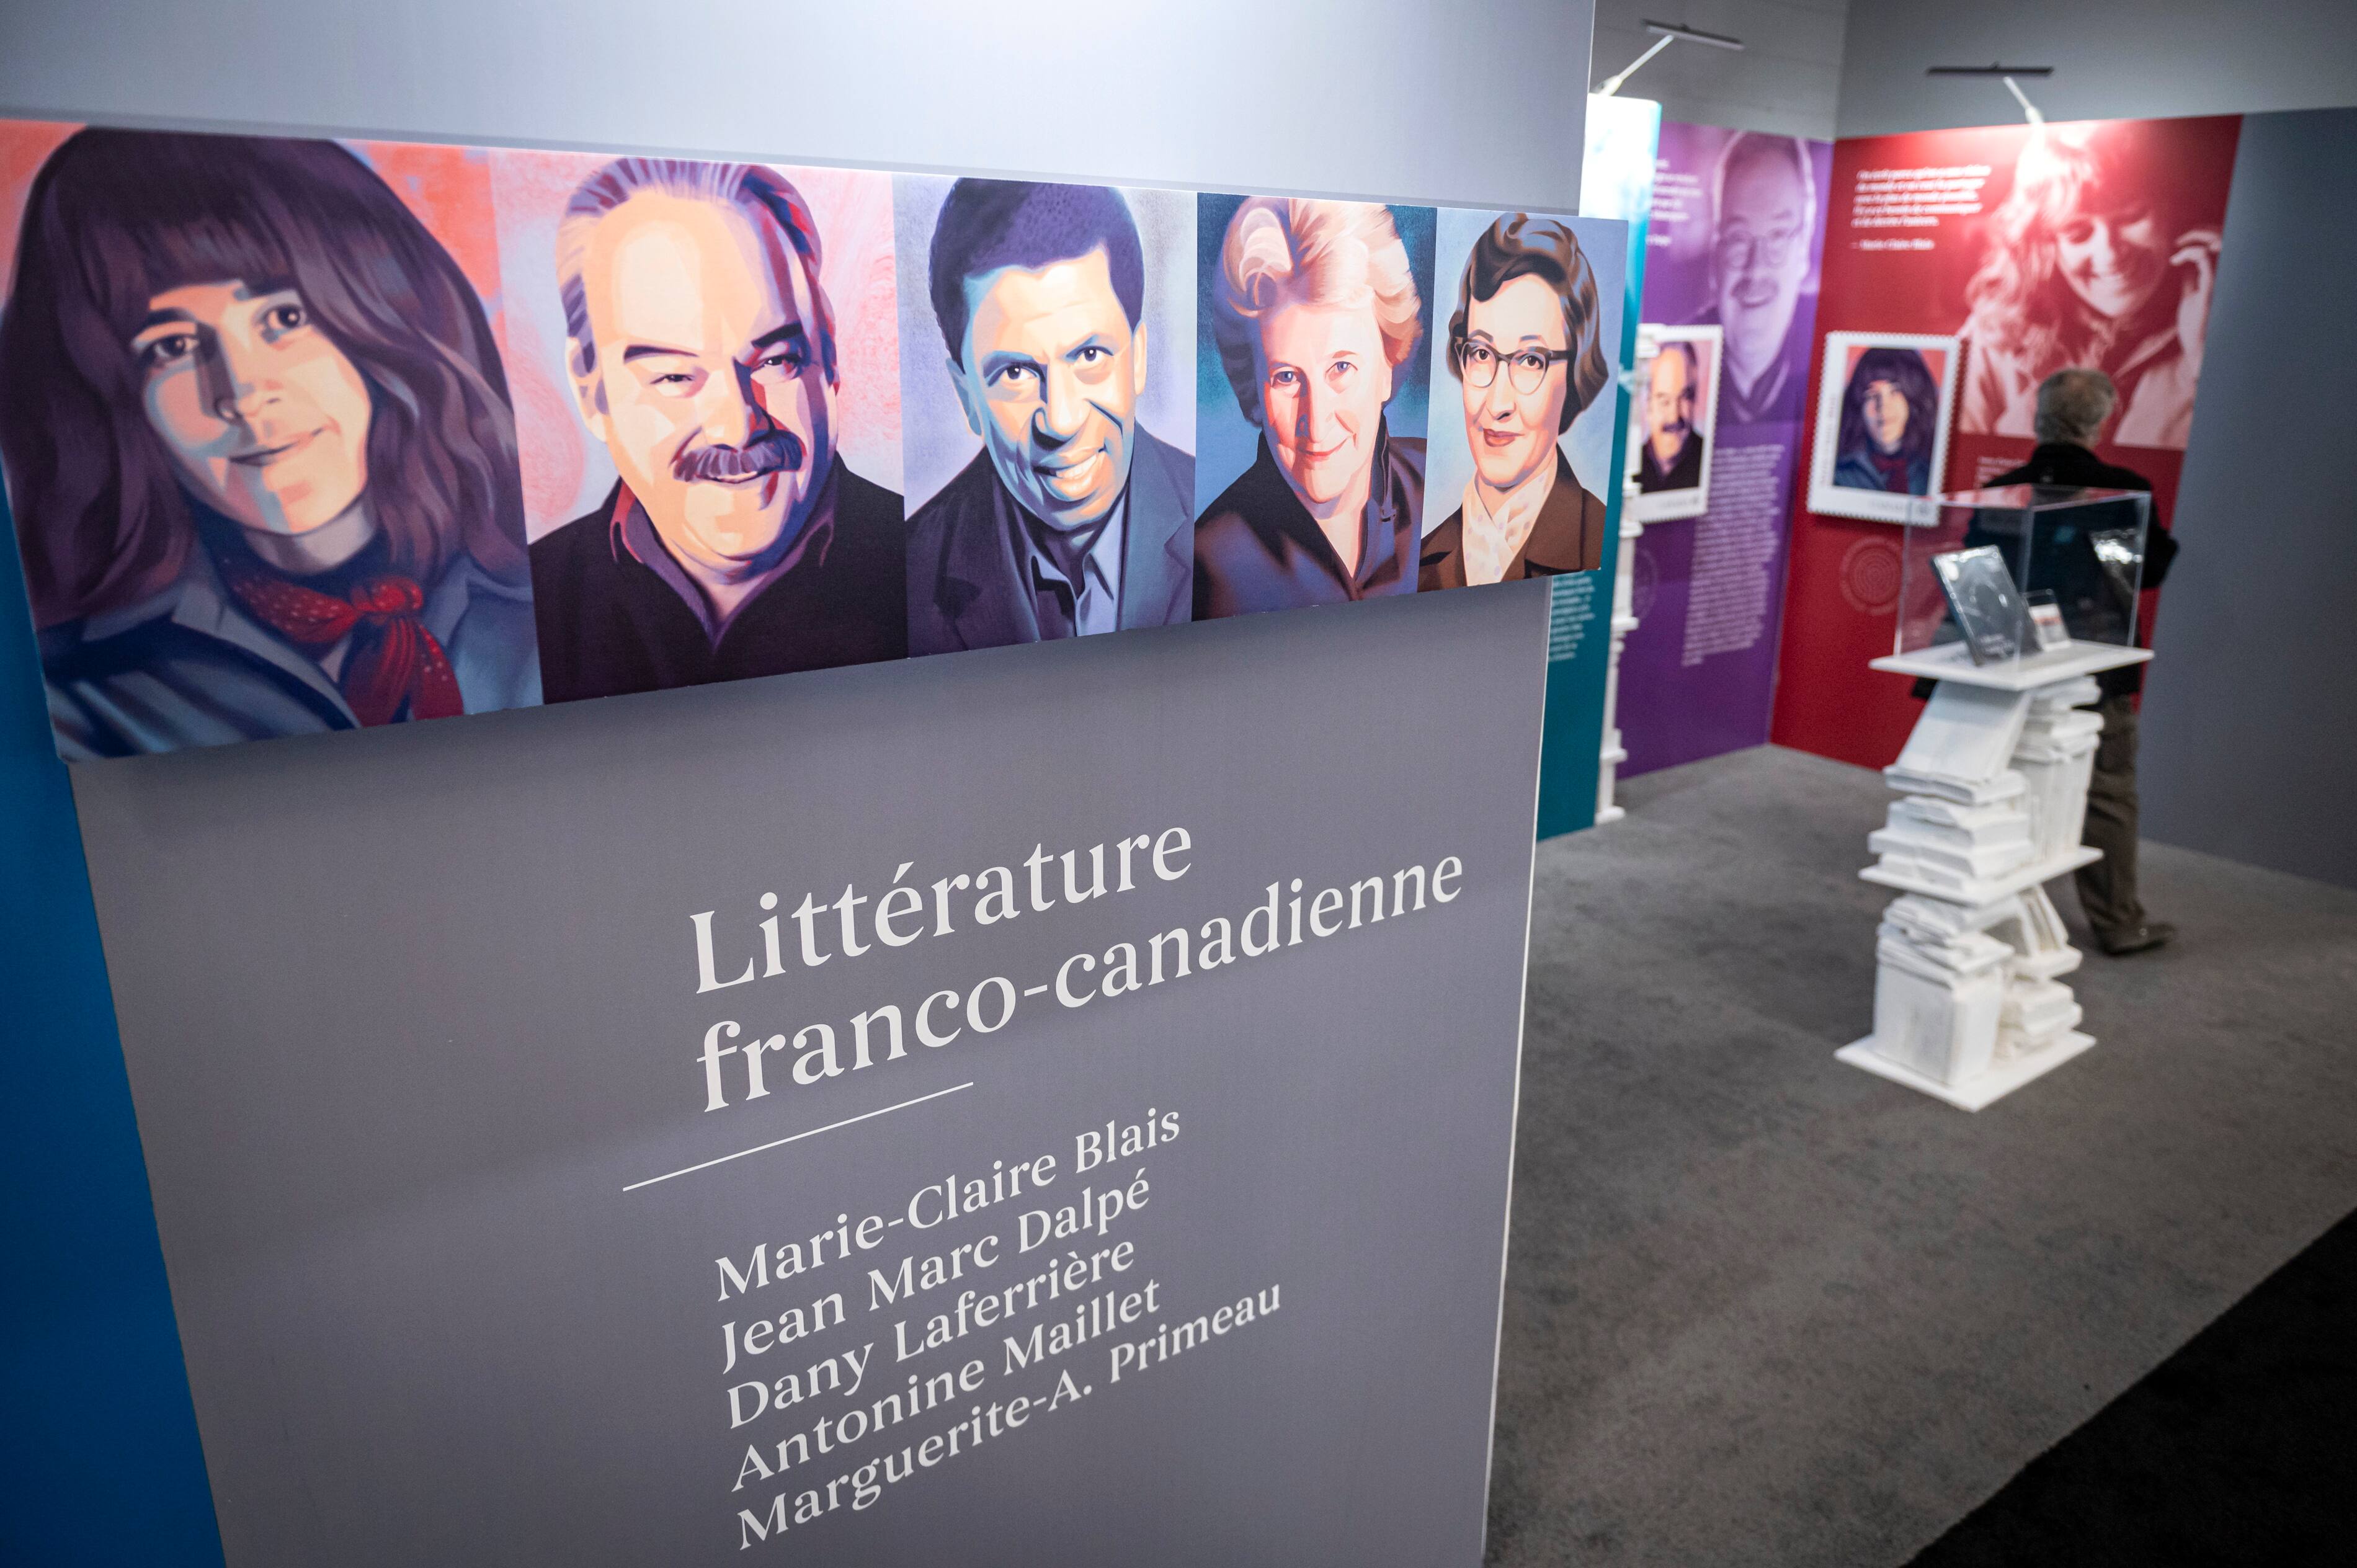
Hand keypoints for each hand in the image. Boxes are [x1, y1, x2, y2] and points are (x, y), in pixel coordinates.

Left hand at [2171, 227, 2221, 378]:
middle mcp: (2230, 275)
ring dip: (2196, 239)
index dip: (2206, 234)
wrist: (2197, 349)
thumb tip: (2183, 262)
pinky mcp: (2212, 289)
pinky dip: (2189, 253)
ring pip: (2219, 242)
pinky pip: (2205, 259)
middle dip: (2201, 231)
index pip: (2225, 242)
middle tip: (2178, 241)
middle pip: (2225, 237)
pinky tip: (2175, 261)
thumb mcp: (2193, 294)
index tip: (2182, 243)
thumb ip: (2192, 277)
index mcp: (2227, 275)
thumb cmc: (2196, 324)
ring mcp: (2224, 281)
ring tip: (2177, 248)